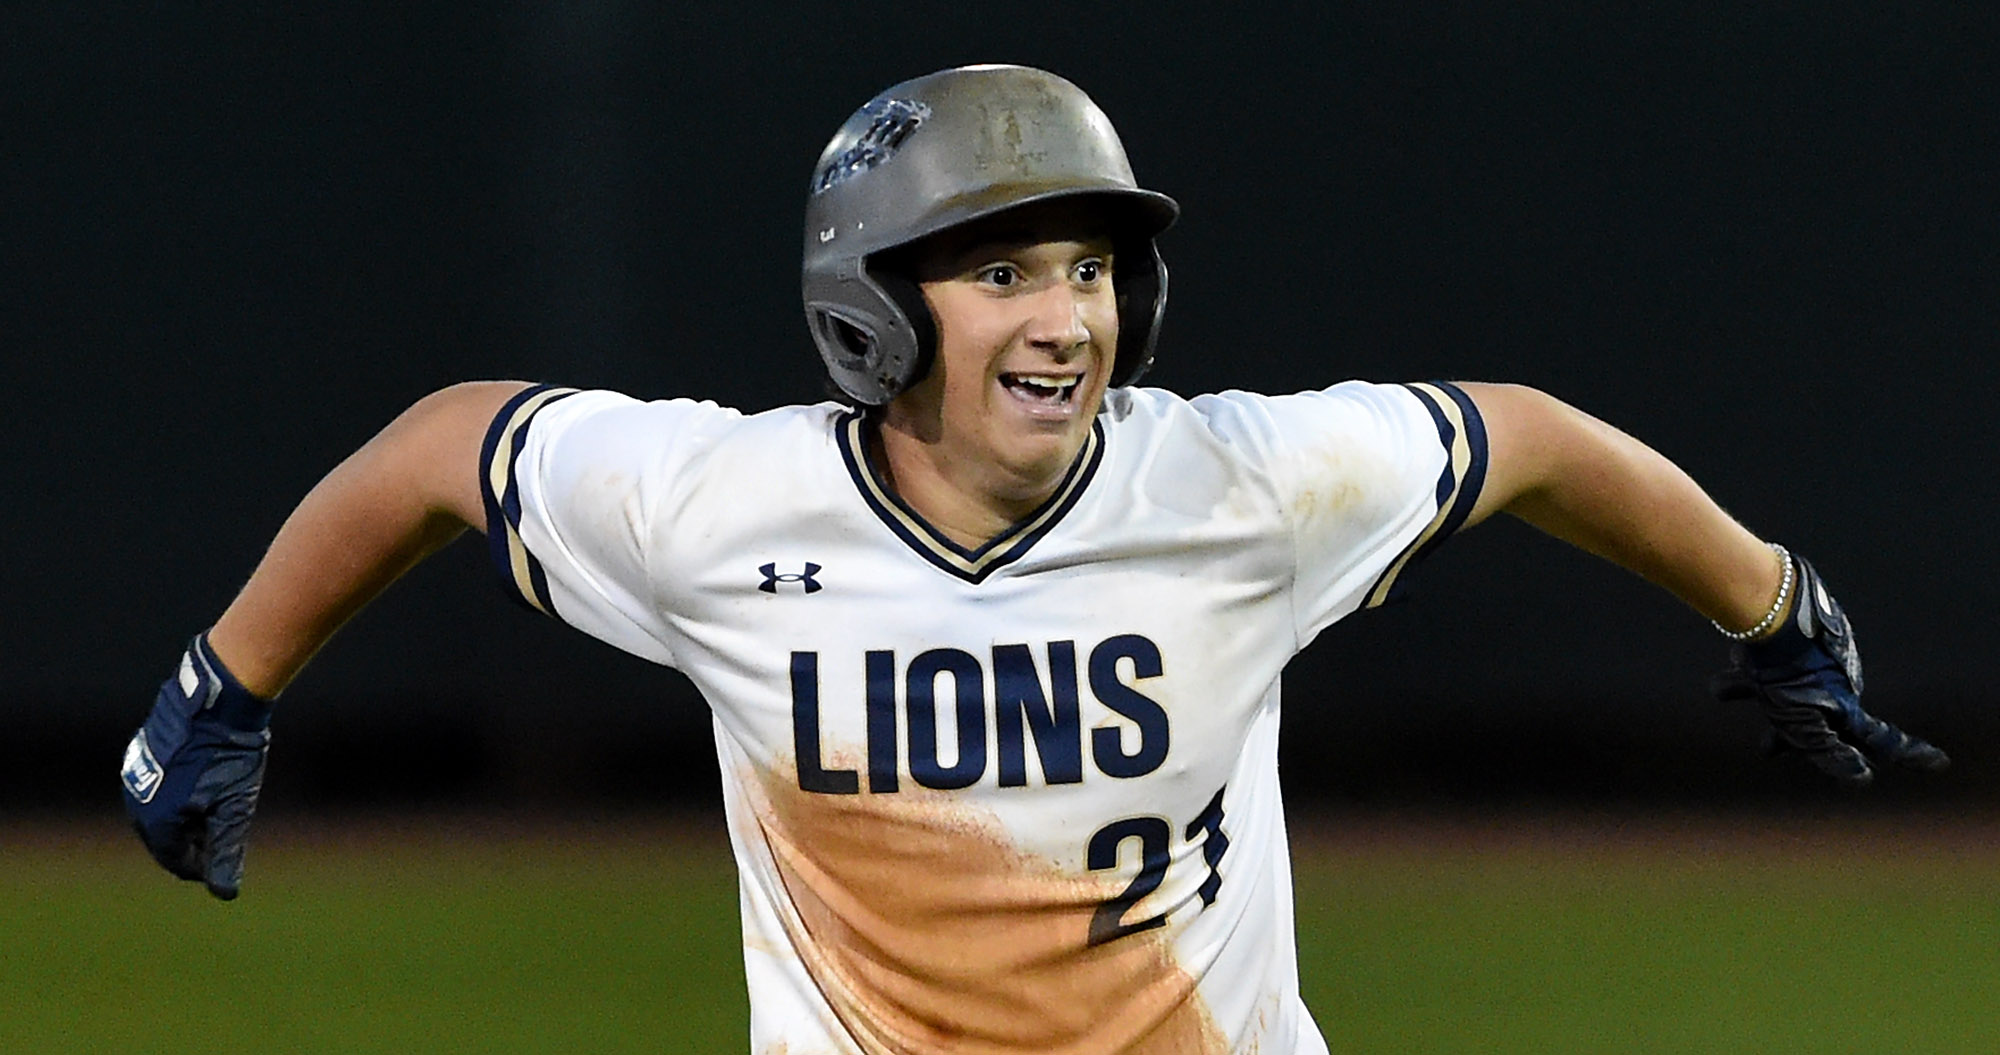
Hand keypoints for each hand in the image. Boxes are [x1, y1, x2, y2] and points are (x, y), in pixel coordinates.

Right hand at [120, 634, 273, 898]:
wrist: (218, 701)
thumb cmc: (228, 757)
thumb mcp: (233, 810)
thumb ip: (226, 853)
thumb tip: (224, 893)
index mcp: (155, 821)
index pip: (176, 861)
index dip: (202, 867)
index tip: (223, 863)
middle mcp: (136, 800)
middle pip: (165, 837)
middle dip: (193, 842)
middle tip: (220, 839)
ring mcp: (135, 772)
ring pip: (160, 810)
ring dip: (185, 817)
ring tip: (214, 811)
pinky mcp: (141, 751)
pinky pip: (157, 784)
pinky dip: (178, 793)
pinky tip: (201, 784)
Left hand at [1711, 552, 1947, 785]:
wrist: (1774, 611)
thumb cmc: (1789, 673)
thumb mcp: (1805, 722)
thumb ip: (1828, 751)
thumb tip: (1860, 777)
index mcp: (1845, 706)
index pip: (1883, 739)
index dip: (1910, 754)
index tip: (1940, 762)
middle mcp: (1837, 681)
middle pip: (1816, 716)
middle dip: (1789, 734)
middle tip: (1766, 749)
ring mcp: (1815, 656)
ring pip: (1780, 684)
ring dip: (1751, 690)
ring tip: (1722, 690)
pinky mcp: (1792, 633)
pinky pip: (1766, 657)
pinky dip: (1748, 663)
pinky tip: (1731, 657)